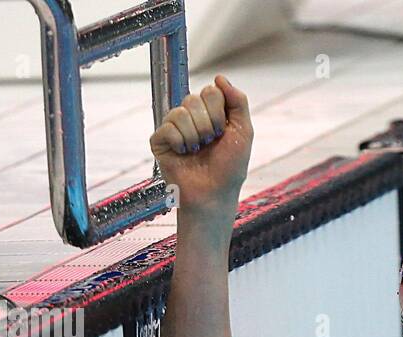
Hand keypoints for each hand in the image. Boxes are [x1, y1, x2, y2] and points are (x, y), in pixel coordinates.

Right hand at [150, 74, 254, 216]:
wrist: (214, 194)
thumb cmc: (230, 168)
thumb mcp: (243, 131)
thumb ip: (238, 102)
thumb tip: (220, 77)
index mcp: (209, 112)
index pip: (210, 91)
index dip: (219, 112)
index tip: (223, 132)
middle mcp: (190, 116)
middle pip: (194, 99)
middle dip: (208, 125)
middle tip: (210, 143)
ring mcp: (173, 127)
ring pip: (180, 113)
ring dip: (195, 136)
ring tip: (197, 151)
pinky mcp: (159, 140)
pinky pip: (168, 128)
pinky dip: (180, 143)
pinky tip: (183, 154)